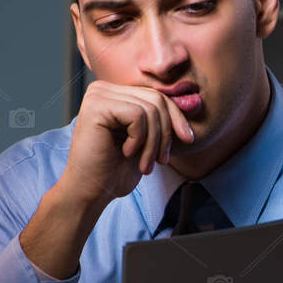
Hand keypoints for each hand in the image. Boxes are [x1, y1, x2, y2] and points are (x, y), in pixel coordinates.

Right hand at [58, 79, 194, 207]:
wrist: (91, 193)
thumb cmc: (115, 171)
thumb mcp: (145, 140)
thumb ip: (159, 119)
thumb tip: (192, 102)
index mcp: (114, 94)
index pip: (156, 95)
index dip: (176, 118)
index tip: (188, 140)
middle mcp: (103, 89)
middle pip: (156, 99)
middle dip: (166, 133)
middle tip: (161, 160)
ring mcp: (97, 95)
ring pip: (150, 109)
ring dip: (154, 143)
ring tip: (146, 165)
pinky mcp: (96, 106)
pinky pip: (137, 115)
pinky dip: (140, 140)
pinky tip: (127, 153)